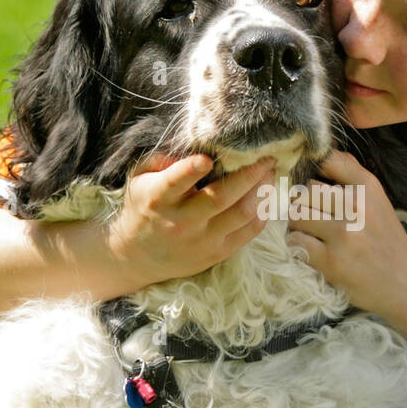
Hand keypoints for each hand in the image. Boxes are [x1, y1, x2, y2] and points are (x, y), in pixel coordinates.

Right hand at [105, 153, 275, 288]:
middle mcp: (181, 221)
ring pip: (241, 214)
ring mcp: (201, 240)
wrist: (137, 256)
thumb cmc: (143, 206)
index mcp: (158, 198)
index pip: (174, 183)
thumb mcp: (138, 179)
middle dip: (249, 174)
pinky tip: (264, 196)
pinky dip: (262, 212)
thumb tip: (190, 151)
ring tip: (269, 174)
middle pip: (221, 197)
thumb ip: (158, 160)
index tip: (205, 159)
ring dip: (261, 191)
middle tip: (267, 157)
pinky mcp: (216, 253)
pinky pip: (248, 232)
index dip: (190, 170)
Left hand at [285, 149, 406, 315]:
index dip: (312, 168)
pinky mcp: (331, 260)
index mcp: (367, 187)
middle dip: (303, 204)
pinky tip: (309, 250)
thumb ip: (353, 176)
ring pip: (296, 214)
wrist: (406, 283)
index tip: (313, 184)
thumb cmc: (387, 241)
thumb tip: (324, 153)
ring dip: (297, 225)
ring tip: (308, 233)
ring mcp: (342, 233)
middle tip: (311, 217)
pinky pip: (296, 241)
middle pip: (305, 190)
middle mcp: (355, 206)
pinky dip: (297, 246)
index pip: (328, 160)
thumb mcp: (378, 201)